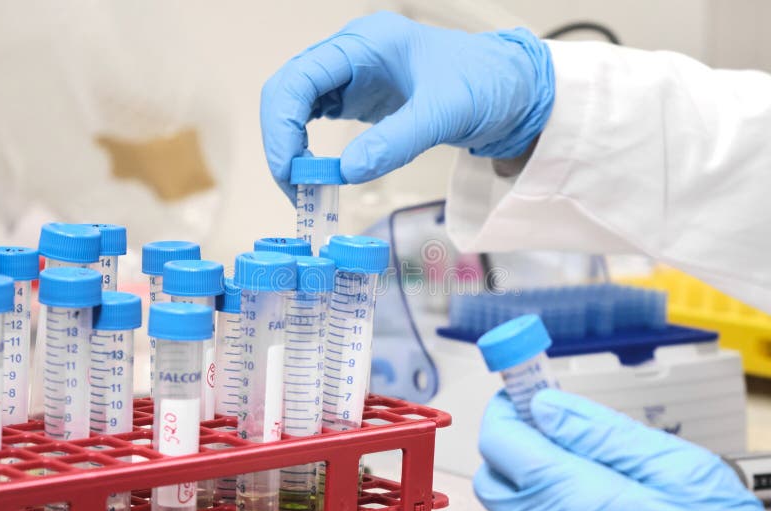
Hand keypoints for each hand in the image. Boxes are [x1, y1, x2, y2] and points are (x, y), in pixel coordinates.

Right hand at [260, 11, 553, 199]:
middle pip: (287, 92)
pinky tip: (318, 174)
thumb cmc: (484, 84)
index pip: (300, 77)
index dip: (282, 125)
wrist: (509, 88)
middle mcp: (350, 55)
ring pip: (296, 107)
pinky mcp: (356, 98)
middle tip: (294, 188)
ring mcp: (350, 76)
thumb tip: (347, 173)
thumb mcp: (445, 112)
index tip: (289, 170)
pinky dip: (308, 150)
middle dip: (281, 141)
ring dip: (290, 148)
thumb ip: (398, 141)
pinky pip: (315, 120)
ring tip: (303, 188)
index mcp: (366, 43)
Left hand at [475, 388, 765, 510]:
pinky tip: (585, 493)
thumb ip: (597, 432)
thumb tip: (543, 406)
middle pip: (493, 479)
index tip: (522, 395)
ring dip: (527, 476)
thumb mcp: (669, 464)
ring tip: (575, 459)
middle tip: (543, 424)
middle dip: (508, 444)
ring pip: (512, 507)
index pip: (499, 442)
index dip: (505, 410)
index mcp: (570, 494)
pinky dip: (545, 505)